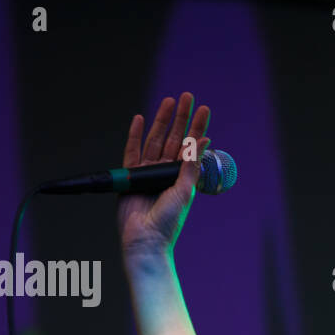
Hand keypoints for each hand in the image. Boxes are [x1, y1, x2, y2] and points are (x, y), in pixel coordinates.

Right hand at [117, 93, 210, 257]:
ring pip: (156, 140)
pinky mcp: (131, 176)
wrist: (145, 238)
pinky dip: (135, 134)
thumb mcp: (184, 191)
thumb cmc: (168, 220)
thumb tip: (203, 141)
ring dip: (163, 120)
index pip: (192, 147)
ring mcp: (148, 172)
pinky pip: (132, 151)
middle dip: (181, 117)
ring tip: (170, 101)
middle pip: (175, 138)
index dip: (197, 128)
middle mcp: (166, 172)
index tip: (204, 109)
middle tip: (188, 96)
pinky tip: (140, 119)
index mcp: (182, 176)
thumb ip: (190, 165)